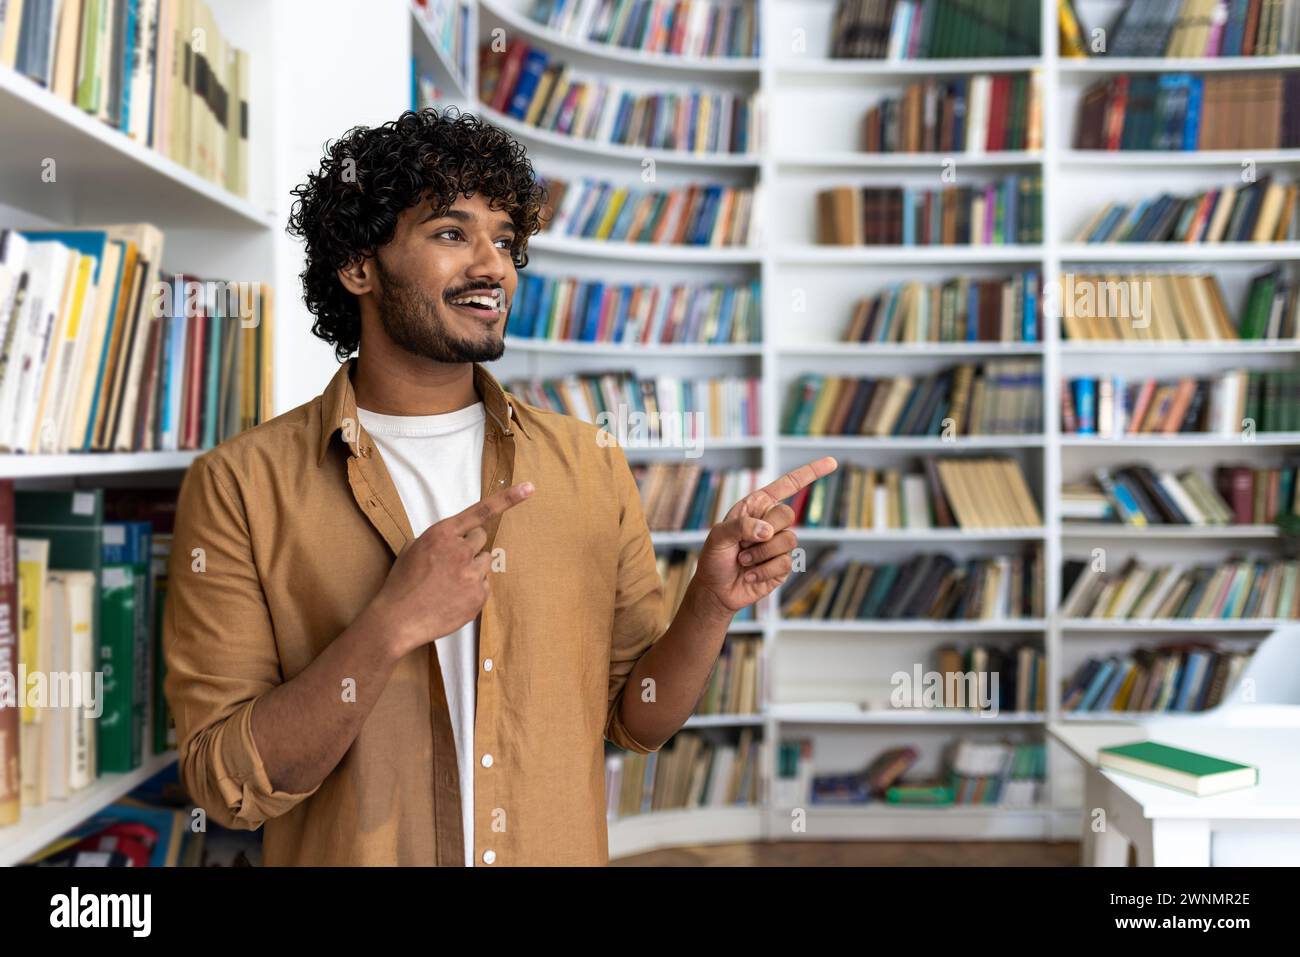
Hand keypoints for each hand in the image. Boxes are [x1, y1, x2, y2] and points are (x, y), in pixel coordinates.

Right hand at [369, 481, 534, 657]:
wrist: (398, 619)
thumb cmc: (402, 584)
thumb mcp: (413, 549)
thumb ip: (438, 539)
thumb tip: (452, 539)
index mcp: (443, 534)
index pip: (481, 511)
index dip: (508, 498)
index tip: (529, 488)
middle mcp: (461, 550)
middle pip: (482, 538)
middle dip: (470, 546)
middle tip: (452, 562)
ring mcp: (471, 574)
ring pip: (485, 562)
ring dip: (472, 568)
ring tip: (450, 583)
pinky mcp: (478, 596)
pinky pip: (484, 585)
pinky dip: (473, 589)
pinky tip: (453, 598)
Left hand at [690, 457, 837, 617]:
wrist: (716, 589)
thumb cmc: (714, 557)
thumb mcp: (718, 536)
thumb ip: (741, 526)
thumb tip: (769, 532)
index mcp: (757, 506)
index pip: (788, 485)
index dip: (810, 473)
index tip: (832, 462)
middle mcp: (771, 522)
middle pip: (788, 514)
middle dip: (764, 531)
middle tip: (742, 545)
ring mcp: (780, 544)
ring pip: (789, 540)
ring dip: (761, 554)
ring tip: (744, 560)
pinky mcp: (783, 566)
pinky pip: (785, 563)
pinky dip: (763, 571)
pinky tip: (750, 575)